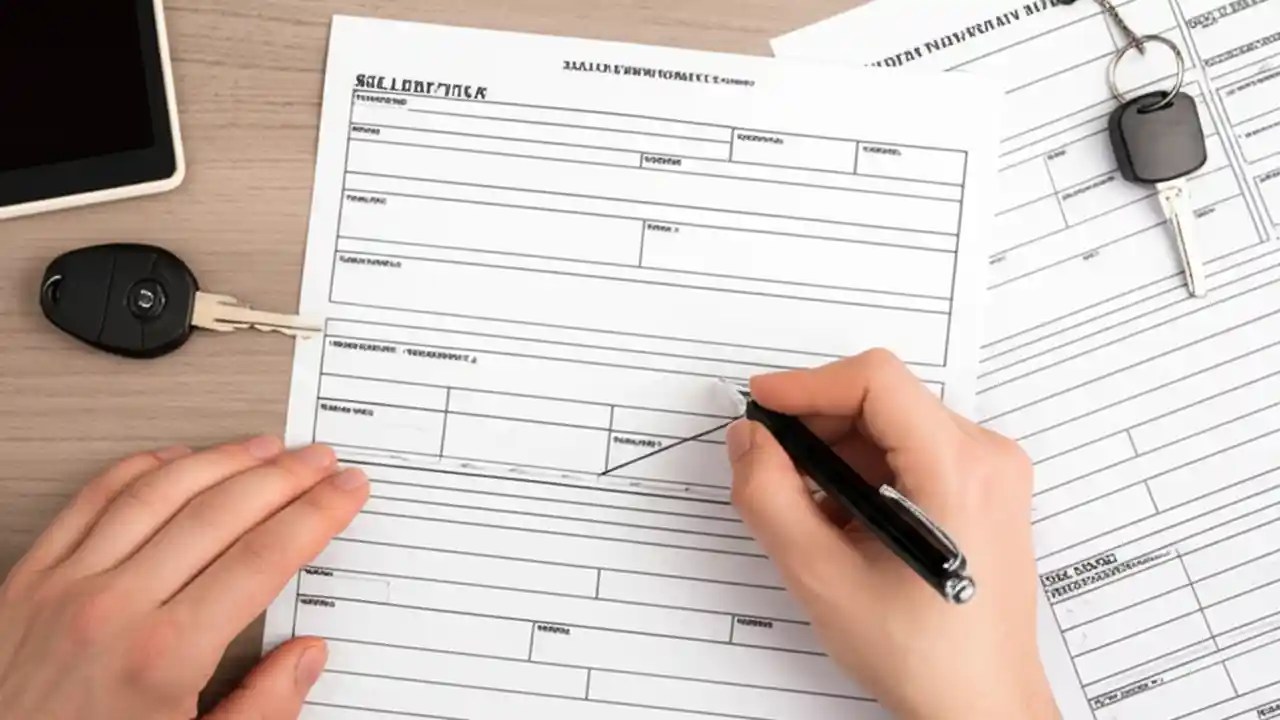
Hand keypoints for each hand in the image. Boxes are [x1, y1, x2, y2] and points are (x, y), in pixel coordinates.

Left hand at [0, 437, 368, 719]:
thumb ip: (260, 711)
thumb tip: (305, 658)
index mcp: (165, 656)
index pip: (266, 556)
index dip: (317, 514)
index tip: (345, 492)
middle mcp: (114, 608)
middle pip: (222, 512)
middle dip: (285, 477)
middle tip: (319, 461)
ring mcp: (65, 586)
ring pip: (159, 491)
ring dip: (222, 459)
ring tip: (263, 447)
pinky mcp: (26, 581)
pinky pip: (91, 500)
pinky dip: (140, 469)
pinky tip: (174, 459)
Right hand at [726, 350, 1059, 719]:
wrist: (980, 705)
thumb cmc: (924, 657)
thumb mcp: (823, 579)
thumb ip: (770, 498)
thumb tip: (750, 440)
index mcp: (959, 472)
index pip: (875, 381)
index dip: (807, 385)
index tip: (763, 406)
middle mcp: (986, 459)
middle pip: (882, 399)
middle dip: (818, 427)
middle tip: (772, 468)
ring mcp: (990, 472)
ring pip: (892, 424)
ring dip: (839, 454)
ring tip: (813, 514)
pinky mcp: (982, 488)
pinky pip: (911, 450)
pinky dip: (865, 472)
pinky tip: (845, 523)